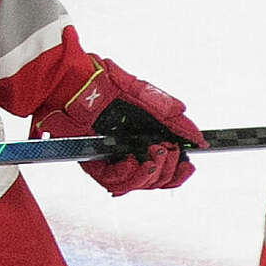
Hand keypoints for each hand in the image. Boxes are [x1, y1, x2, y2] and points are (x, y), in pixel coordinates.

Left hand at [33, 27, 203, 195]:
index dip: (178, 172)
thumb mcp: (141, 92)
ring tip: (154, 155)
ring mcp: (110, 158)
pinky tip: (134, 161)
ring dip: (150, 174)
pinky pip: (112, 180)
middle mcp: (127, 151)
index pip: (164, 166)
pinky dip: (127, 174)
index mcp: (141, 137)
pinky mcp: (92, 162)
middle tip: (169, 152)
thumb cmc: (102, 81)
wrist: (74, 80)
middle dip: (167, 171)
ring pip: (135, 184)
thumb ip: (166, 109)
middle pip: (153, 180)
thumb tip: (191, 128)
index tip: (189, 165)